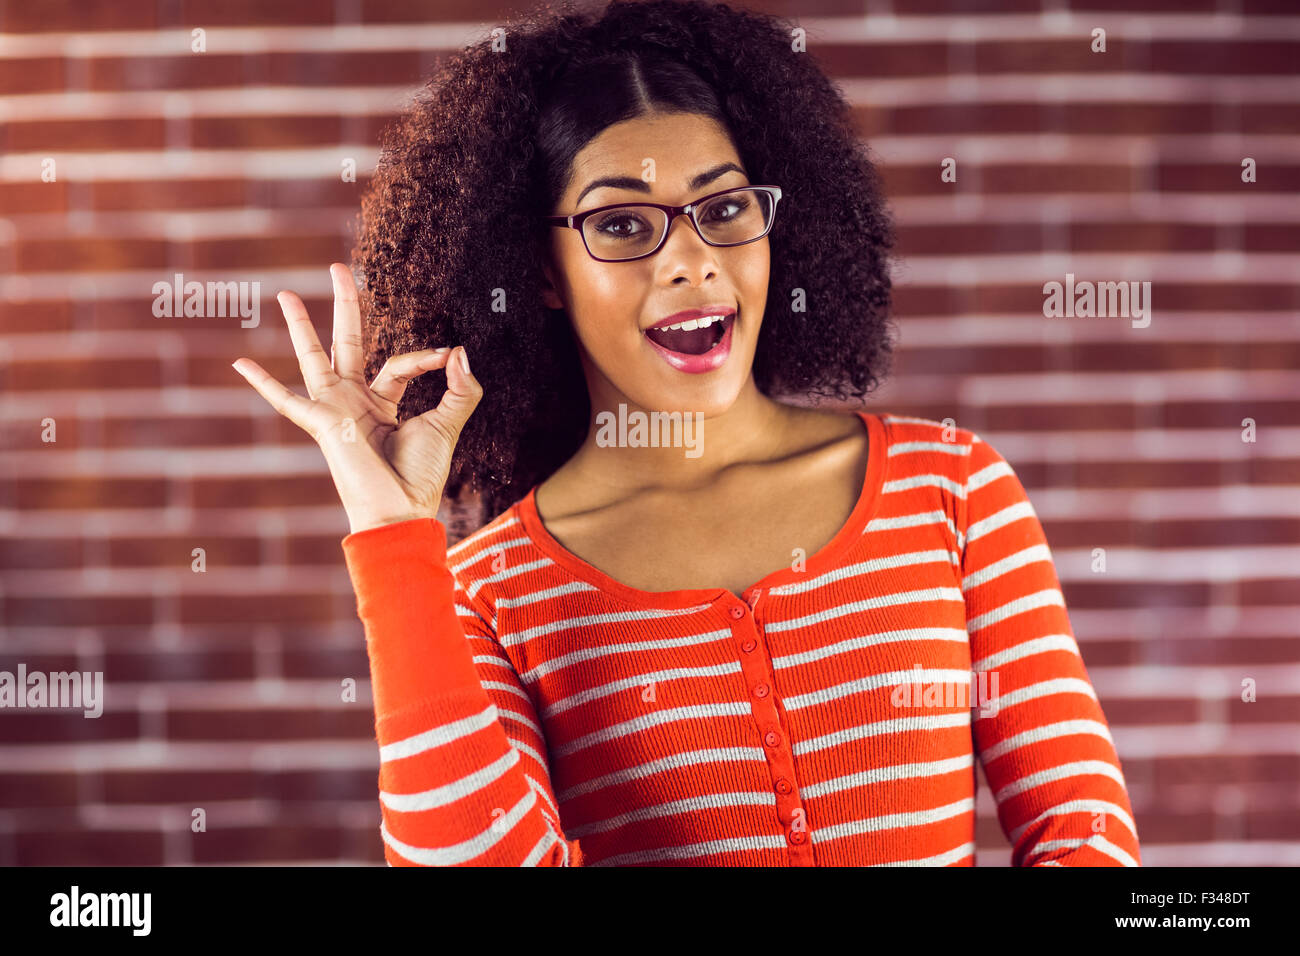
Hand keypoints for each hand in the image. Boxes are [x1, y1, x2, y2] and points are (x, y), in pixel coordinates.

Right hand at [231, 263, 481, 533]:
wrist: (402, 511)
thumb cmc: (420, 476)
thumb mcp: (448, 424)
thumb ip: (462, 389)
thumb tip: (458, 349)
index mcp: (381, 404)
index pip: (399, 363)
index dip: (425, 356)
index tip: (448, 354)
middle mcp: (354, 402)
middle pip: (347, 342)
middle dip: (344, 305)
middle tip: (339, 267)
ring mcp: (334, 411)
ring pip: (314, 358)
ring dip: (300, 326)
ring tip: (285, 293)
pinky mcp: (322, 424)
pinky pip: (287, 401)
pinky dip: (263, 384)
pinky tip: (239, 364)